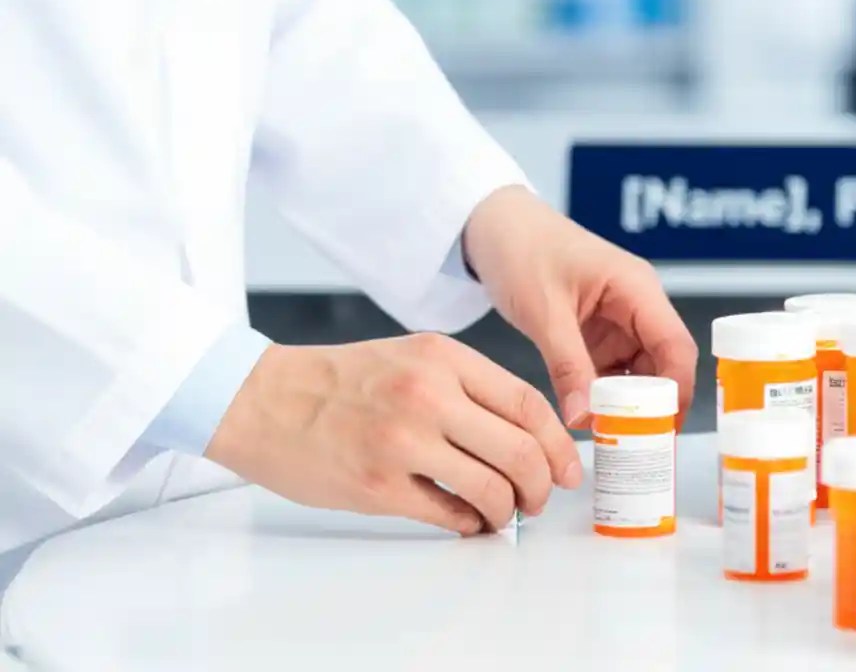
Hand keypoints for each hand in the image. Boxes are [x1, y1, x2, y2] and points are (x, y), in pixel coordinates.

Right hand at [205, 334, 580, 533]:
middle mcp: (428, 395)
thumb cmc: (340, 380)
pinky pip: (449, 515)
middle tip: (539, 500)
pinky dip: (469, 524)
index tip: (569, 468)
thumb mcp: (411, 357)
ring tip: (501, 515)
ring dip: (508, 511)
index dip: (559, 444)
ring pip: (491, 489)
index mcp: (443, 357)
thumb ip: (468, 387)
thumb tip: (527, 434)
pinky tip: (465, 521)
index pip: (528, 403)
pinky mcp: (378, 485)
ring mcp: (403, 442)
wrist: (261, 398)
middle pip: (520, 450)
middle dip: (542, 485)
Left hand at [464, 187, 697, 427]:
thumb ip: (567, 365)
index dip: (676, 390)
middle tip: (637, 447)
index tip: (661, 428)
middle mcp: (636, 306)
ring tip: (614, 441)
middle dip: (653, 406)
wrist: (493, 226)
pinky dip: (604, 398)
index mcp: (637, 289)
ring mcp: (618, 323)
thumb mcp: (543, 311)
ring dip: (627, 406)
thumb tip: (585, 419)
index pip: (675, 346)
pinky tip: (592, 421)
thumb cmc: (521, 248)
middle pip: (664, 365)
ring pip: (638, 375)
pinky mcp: (597, 336)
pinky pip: (611, 374)